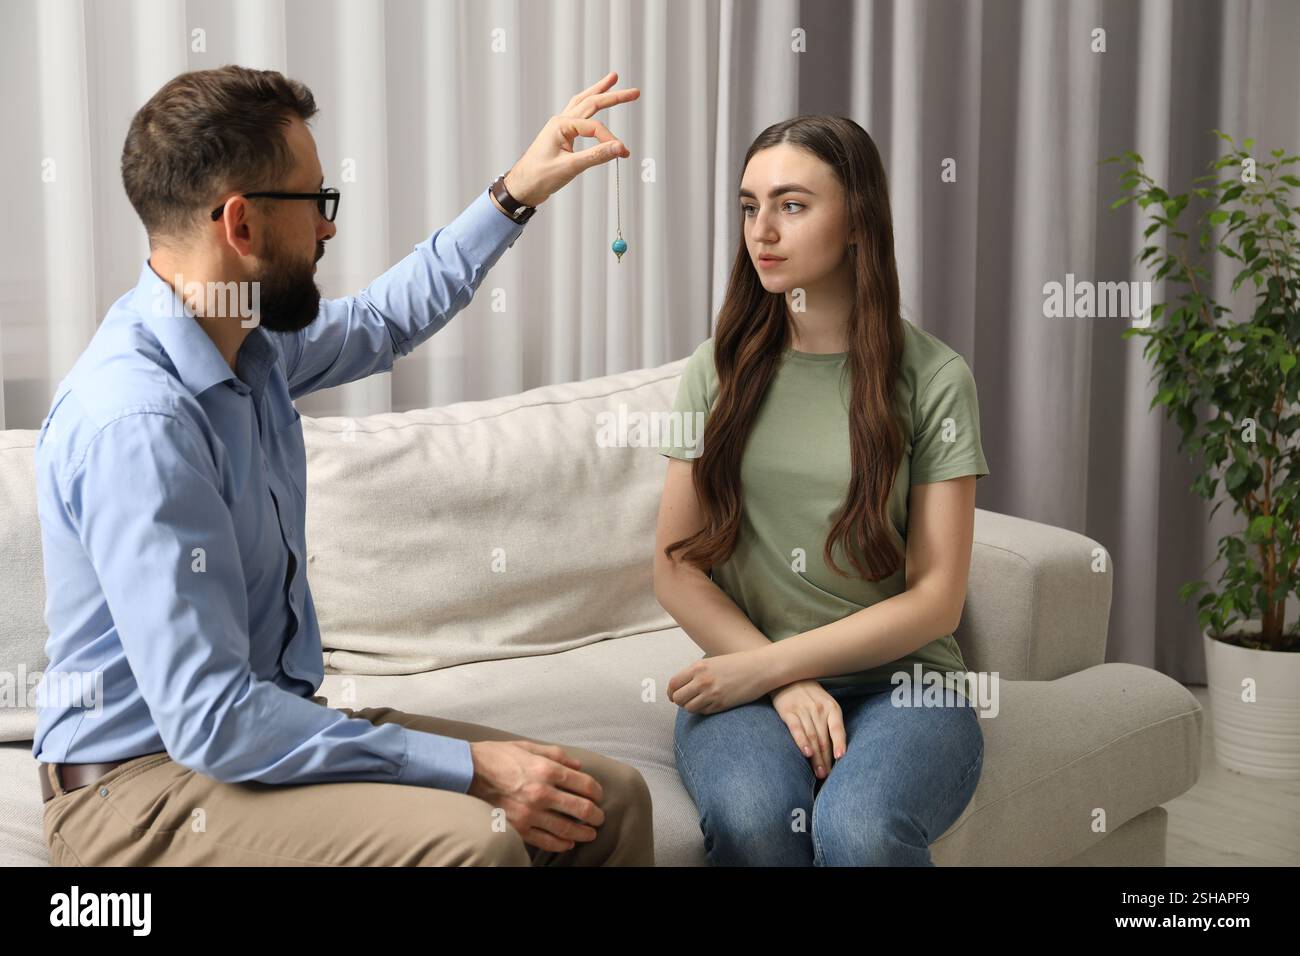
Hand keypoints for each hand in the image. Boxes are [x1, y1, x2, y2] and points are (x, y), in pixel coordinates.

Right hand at [466, 739, 605, 852]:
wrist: (467, 772)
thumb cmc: (497, 757)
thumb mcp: (528, 746)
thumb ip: (556, 755)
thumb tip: (577, 766)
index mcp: (546, 770)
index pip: (584, 785)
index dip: (597, 792)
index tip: (598, 795)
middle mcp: (542, 793)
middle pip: (581, 809)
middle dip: (596, 815)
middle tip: (600, 818)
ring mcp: (530, 813)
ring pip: (567, 829)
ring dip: (583, 833)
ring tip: (590, 834)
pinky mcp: (518, 828)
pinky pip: (546, 841)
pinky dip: (561, 844)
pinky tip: (568, 843)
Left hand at [503, 71, 639, 206]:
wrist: (522, 186)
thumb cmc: (539, 177)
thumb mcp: (569, 167)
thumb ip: (596, 156)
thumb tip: (618, 148)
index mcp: (561, 125)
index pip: (594, 127)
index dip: (610, 140)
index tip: (622, 153)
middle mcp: (560, 121)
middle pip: (591, 102)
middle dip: (613, 96)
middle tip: (634, 92)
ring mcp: (560, 126)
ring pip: (583, 103)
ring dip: (599, 91)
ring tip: (612, 80)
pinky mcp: (560, 134)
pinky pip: (578, 113)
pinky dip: (589, 105)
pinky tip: (593, 101)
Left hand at [667, 648, 769, 714]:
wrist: (760, 668)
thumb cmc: (737, 664)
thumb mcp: (712, 662)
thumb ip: (696, 673)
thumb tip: (680, 687)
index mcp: (698, 667)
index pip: (673, 684)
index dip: (671, 692)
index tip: (673, 695)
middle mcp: (702, 681)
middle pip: (678, 698)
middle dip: (680, 701)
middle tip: (687, 700)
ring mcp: (711, 694)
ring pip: (689, 708)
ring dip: (692, 707)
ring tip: (700, 702)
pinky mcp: (721, 705)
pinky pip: (703, 712)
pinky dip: (704, 710)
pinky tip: (711, 704)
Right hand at [770, 679, 846, 780]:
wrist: (788, 676)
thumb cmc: (809, 695)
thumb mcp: (825, 703)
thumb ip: (830, 722)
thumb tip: (835, 750)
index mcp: (831, 707)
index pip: (838, 728)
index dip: (840, 743)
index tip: (841, 758)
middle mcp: (818, 708)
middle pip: (824, 738)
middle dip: (826, 759)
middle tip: (827, 775)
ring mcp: (803, 709)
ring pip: (812, 737)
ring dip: (816, 757)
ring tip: (819, 773)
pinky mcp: (788, 711)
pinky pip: (796, 728)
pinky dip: (801, 741)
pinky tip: (806, 753)